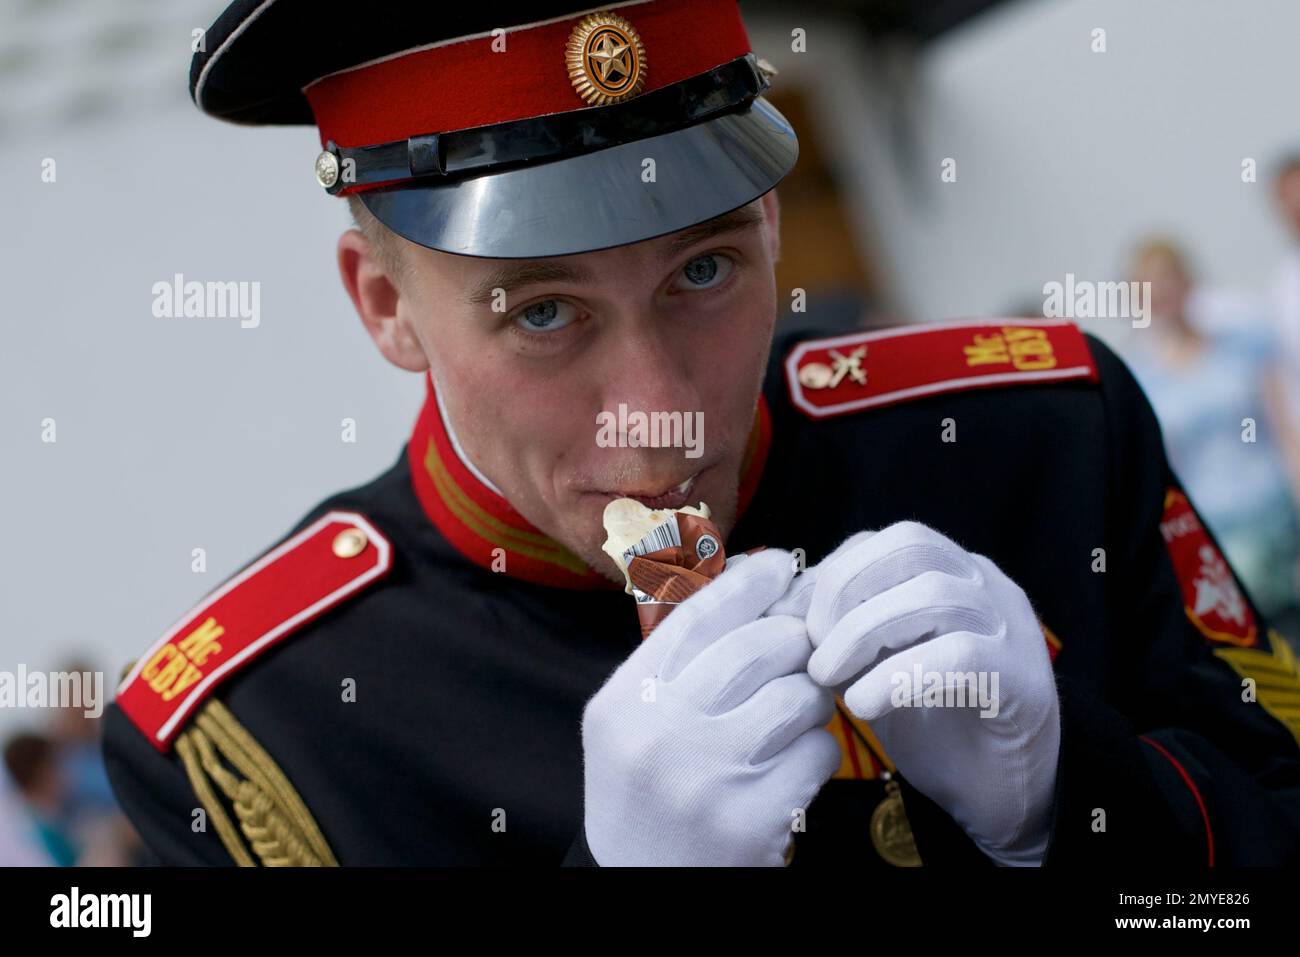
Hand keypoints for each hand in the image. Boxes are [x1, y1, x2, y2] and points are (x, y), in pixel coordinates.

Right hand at [581, 548, 841, 865]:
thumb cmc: (645, 788)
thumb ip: (675, 658)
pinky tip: (793, 763)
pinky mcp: (753, 819)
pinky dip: (817, 751)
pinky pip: (818, 753)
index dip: (750, 583)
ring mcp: (708, 778)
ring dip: (812, 697)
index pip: (700, 616)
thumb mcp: (631, 717)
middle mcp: (662, 732)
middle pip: (761, 647)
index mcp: (626, 700)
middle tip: (803, 646)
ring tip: (795, 710)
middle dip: (796, 639)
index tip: (781, 569)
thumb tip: (750, 587)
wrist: (640, 883)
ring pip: (800, 696)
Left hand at [801, 522, 1060, 865]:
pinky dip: (899, 674)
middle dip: (847, 588)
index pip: (886, 540)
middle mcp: (986, 586)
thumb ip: (842, 630)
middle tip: (815, 646)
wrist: (997, 796)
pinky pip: (960, 655)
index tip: (798, 624)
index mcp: (952, 573)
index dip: (834, 573)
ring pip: (934, 594)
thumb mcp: (873, 664)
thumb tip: (782, 606)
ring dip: (862, 634)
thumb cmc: (929, 726)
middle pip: (912, 544)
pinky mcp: (1022, 678)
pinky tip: (864, 704)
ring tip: (828, 679)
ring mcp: (1010, 627)